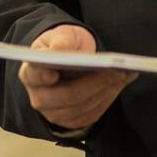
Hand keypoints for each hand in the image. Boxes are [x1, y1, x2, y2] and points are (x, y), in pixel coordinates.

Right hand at [18, 24, 137, 131]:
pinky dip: (109, 97)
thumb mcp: (63, 34)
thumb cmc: (65, 46)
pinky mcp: (73, 121)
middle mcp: (40, 98)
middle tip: (115, 70)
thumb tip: (60, 50)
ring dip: (106, 90)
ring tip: (125, 74)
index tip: (53, 73)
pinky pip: (93, 113)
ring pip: (84, 107)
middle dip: (94, 83)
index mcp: (32, 73)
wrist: (71, 60)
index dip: (43, 76)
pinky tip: (121, 82)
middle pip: (67, 96)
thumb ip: (61, 40)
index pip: (35, 76)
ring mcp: (56, 113)